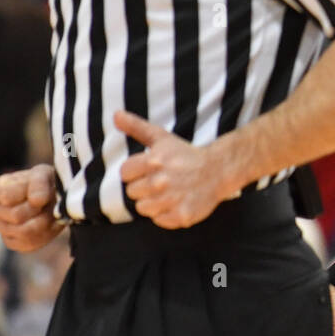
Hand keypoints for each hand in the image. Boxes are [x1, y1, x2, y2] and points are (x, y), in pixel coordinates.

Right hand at [0, 164, 64, 252]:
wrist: (55, 198)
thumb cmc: (46, 183)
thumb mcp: (45, 174)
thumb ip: (39, 182)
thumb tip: (36, 201)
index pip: (7, 197)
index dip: (31, 194)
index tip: (42, 189)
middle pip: (16, 216)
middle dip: (40, 209)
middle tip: (50, 202)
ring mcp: (2, 228)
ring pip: (24, 232)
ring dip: (45, 221)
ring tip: (51, 212)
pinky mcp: (14, 243)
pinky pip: (29, 244)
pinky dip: (45, 234)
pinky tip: (49, 224)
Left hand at [115, 111, 234, 228]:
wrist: (218, 170)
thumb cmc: (186, 154)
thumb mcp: (162, 138)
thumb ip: (136, 127)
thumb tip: (116, 115)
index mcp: (153, 162)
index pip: (125, 174)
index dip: (135, 172)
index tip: (150, 170)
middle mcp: (161, 182)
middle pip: (132, 192)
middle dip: (144, 187)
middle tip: (161, 181)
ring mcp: (171, 200)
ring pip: (143, 208)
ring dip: (153, 202)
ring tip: (168, 193)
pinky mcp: (181, 216)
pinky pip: (159, 220)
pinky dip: (166, 214)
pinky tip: (177, 202)